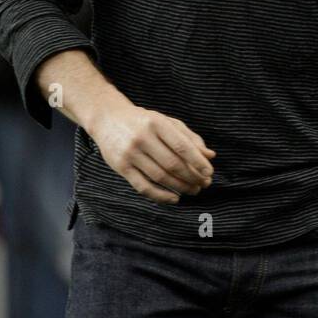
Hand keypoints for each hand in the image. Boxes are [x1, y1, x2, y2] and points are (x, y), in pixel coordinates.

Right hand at [88, 95, 215, 203]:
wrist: (108, 118)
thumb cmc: (143, 121)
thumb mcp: (166, 121)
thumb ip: (189, 137)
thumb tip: (210, 155)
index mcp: (156, 123)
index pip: (181, 146)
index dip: (197, 161)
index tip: (209, 172)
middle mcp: (142, 137)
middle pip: (172, 164)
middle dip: (191, 177)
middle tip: (204, 184)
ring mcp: (130, 153)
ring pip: (160, 177)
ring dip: (180, 187)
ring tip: (193, 190)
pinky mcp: (121, 167)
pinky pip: (143, 187)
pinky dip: (160, 196)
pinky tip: (174, 198)